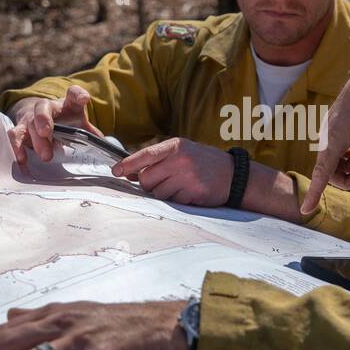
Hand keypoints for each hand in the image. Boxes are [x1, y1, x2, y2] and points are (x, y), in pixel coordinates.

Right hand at [7, 87, 102, 166]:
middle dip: (44, 120)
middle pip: (44, 108)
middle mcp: (47, 107)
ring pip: (29, 123)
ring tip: (46, 155)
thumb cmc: (66, 123)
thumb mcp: (81, 126)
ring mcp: (32, 117)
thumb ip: (93, 135)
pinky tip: (22, 159)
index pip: (73, 93)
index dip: (78, 95)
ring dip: (36, 139)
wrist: (43, 120)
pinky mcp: (21, 130)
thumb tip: (107, 149)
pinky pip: (15, 135)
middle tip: (47, 133)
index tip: (84, 99)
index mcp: (68, 104)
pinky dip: (17, 147)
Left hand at [111, 137, 233, 204]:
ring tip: (180, 186)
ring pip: (158, 193)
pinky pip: (172, 202)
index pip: (145, 155)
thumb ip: (158, 160)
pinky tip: (189, 192)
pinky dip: (177, 200)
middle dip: (149, 184)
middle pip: (147, 179)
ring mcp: (187, 177)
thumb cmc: (203, 162)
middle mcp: (180, 160)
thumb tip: (129, 173)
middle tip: (164, 181)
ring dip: (164, 193)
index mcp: (176, 146)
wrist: (233, 175)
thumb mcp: (183, 152)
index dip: (128, 164)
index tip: (116, 171)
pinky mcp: (193, 193)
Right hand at [301, 55, 349, 212]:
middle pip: (329, 171)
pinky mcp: (331, 127)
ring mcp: (327, 131)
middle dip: (346, 178)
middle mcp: (327, 136)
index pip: (322, 174)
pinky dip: (345, 155)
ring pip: (331, 161)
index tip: (305, 210)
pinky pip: (333, 150)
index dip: (314, 193)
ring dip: (347, 165)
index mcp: (335, 139)